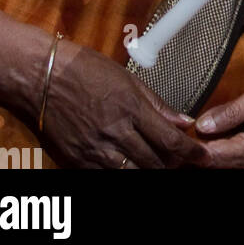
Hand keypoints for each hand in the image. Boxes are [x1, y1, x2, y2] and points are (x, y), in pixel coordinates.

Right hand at [39, 41, 208, 168]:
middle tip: (181, 162)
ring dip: (150, 171)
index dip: (190, 154)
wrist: (41, 76)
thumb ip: (157, 103)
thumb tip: (184, 120)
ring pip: (132, 175)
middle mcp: (115, 132)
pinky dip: (123, 174)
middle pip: (154, 164)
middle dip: (173, 166)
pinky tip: (130, 166)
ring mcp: (95, 150)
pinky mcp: (78, 161)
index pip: (170, 141)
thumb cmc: (83, 68)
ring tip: (158, 165)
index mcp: (131, 108)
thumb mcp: (127, 77)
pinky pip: (107, 176)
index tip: (202, 157)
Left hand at [193, 55, 243, 168]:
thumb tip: (202, 124)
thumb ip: (233, 111)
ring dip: (219, 158)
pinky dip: (235, 159)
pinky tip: (230, 145)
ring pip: (234, 169)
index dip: (193, 148)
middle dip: (203, 154)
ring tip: (204, 143)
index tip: (180, 136)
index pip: (212, 157)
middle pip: (221, 167)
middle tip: (187, 139)